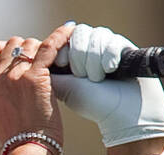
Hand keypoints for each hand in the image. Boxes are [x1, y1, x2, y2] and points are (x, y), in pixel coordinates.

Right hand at [0, 22, 74, 149]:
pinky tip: (69, 31)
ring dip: (42, 49)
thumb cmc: (17, 137)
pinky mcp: (36, 77)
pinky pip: (50, 46)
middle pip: (13, 43)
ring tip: (51, 64)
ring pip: (30, 43)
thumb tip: (13, 79)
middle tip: (39, 63)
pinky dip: (61, 36)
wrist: (26, 149)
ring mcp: (16, 75)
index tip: (15, 56)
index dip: (3, 47)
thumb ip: (2, 90)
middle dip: (27, 48)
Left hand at [50, 22, 163, 146]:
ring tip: (99, 78)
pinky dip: (110, 55)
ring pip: (96, 35)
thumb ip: (51, 71)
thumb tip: (37, 55)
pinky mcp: (123, 47)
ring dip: (95, 59)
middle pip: (79, 34)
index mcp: (71, 61)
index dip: (63, 48)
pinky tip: (111, 69)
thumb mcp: (66, 88)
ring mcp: (106, 48)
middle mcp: (89, 51)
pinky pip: (113, 39)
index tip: (63, 63)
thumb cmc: (94, 104)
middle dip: (80, 57)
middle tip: (85, 77)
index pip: (63, 39)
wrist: (126, 111)